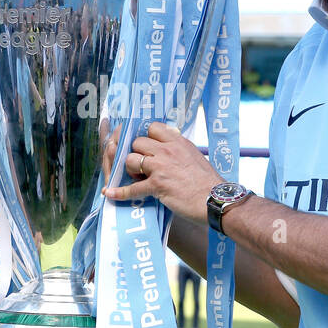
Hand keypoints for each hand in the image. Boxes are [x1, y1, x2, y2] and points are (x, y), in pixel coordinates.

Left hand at [102, 122, 221, 225]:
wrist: (216, 200)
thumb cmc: (208, 182)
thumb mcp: (194, 156)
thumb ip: (179, 149)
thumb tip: (168, 145)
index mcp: (178, 141)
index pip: (153, 127)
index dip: (146, 137)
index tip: (145, 146)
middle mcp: (168, 150)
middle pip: (138, 142)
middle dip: (136, 153)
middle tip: (140, 165)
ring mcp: (161, 167)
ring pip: (131, 159)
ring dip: (130, 169)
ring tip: (136, 177)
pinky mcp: (157, 185)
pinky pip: (132, 187)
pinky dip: (120, 192)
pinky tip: (110, 193)